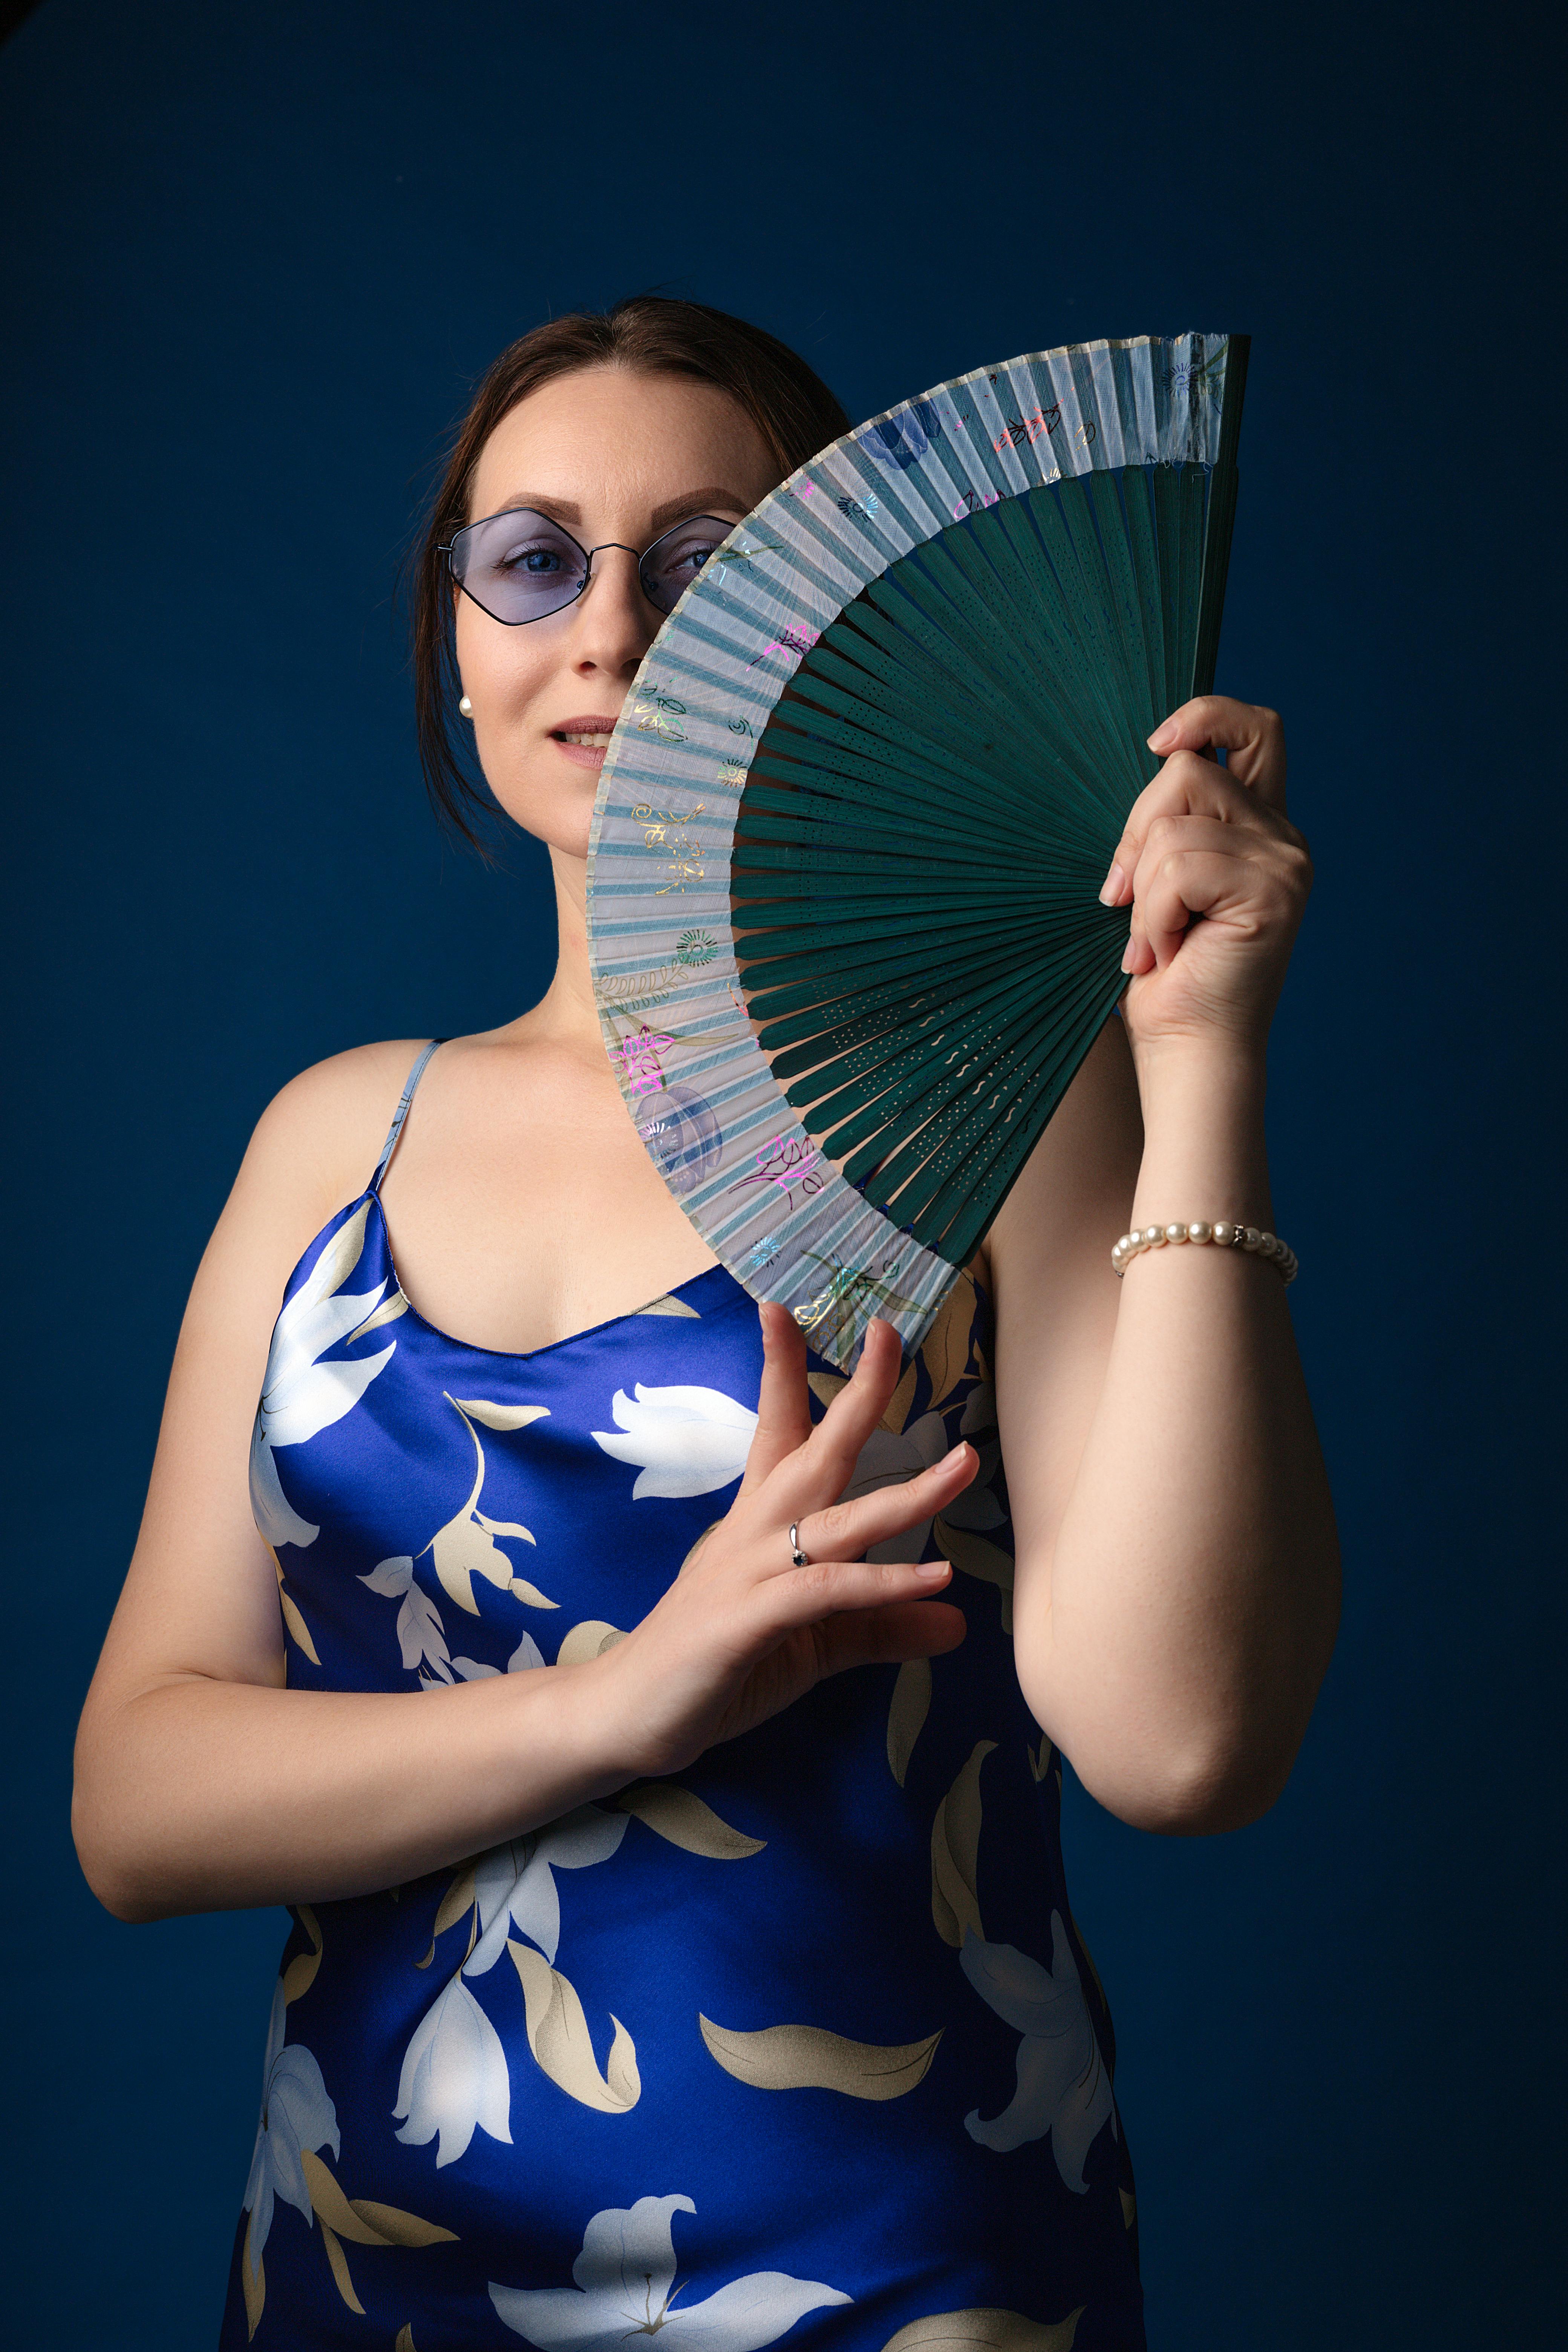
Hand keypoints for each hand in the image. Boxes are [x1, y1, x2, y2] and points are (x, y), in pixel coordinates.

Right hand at [584, 1305, 971, 1778]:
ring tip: (963, 1466)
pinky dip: (882, 1584)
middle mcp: (752, 1535)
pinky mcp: (745, 1623)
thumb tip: (952, 1619)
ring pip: (837, 1523)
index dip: (783, 1370)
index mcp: (757, 1526)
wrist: (625, 1719)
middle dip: (857, 1394)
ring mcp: (746, 1576)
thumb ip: (876, 1625)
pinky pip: (825, 1592)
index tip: (786, 1308)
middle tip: (889, 1333)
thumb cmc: (708, 1671)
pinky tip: (934, 1579)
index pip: (775, 1432)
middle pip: (813, 1452)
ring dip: (907, 1495)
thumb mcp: (807, 1644)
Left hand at [1099, 696, 1311, 1060]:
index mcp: (1260, 827)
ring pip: (1175, 823)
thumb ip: (1168, 824)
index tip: (1157, 745)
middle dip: (1136, 831)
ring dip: (1141, 890)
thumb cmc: (1164, 975)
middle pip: (1192, 768)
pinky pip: (1179, 869)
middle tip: (1123, 901)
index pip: (1257, 728)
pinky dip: (1152, 916)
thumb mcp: (1157, 882)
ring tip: (1152, 941)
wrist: (1187, 1051)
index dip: (1205, 715)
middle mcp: (1283, 837)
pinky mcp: (1274, 891)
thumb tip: (1154, 761)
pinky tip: (1162, 954)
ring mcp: (1285, 863)